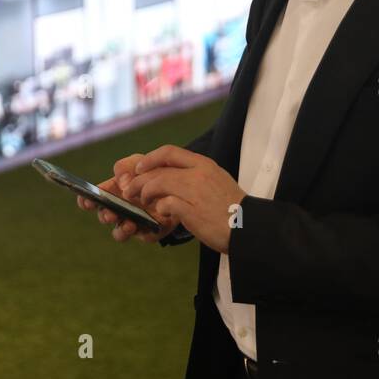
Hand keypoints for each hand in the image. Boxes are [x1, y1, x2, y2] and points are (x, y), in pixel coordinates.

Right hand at [76, 154, 178, 242]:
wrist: (179, 184)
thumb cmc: (153, 172)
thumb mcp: (139, 163)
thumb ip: (126, 166)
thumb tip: (122, 182)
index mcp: (113, 192)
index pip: (94, 198)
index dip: (86, 200)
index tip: (85, 200)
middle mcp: (120, 209)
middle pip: (105, 216)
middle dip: (105, 216)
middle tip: (110, 214)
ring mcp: (133, 222)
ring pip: (119, 232)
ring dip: (120, 230)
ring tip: (128, 224)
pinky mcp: (150, 231)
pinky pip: (143, 236)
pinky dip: (142, 233)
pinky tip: (144, 227)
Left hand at [122, 145, 244, 253]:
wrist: (248, 227)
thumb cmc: (232, 207)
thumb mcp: (216, 180)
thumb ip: (196, 175)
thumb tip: (172, 177)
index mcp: (204, 164)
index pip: (169, 152)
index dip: (150, 158)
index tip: (140, 168)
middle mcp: (198, 174)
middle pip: (159, 170)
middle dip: (140, 180)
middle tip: (130, 190)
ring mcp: (194, 192)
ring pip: (158, 184)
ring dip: (145, 193)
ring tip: (141, 201)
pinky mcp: (191, 211)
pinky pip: (165, 205)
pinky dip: (159, 209)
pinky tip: (160, 214)